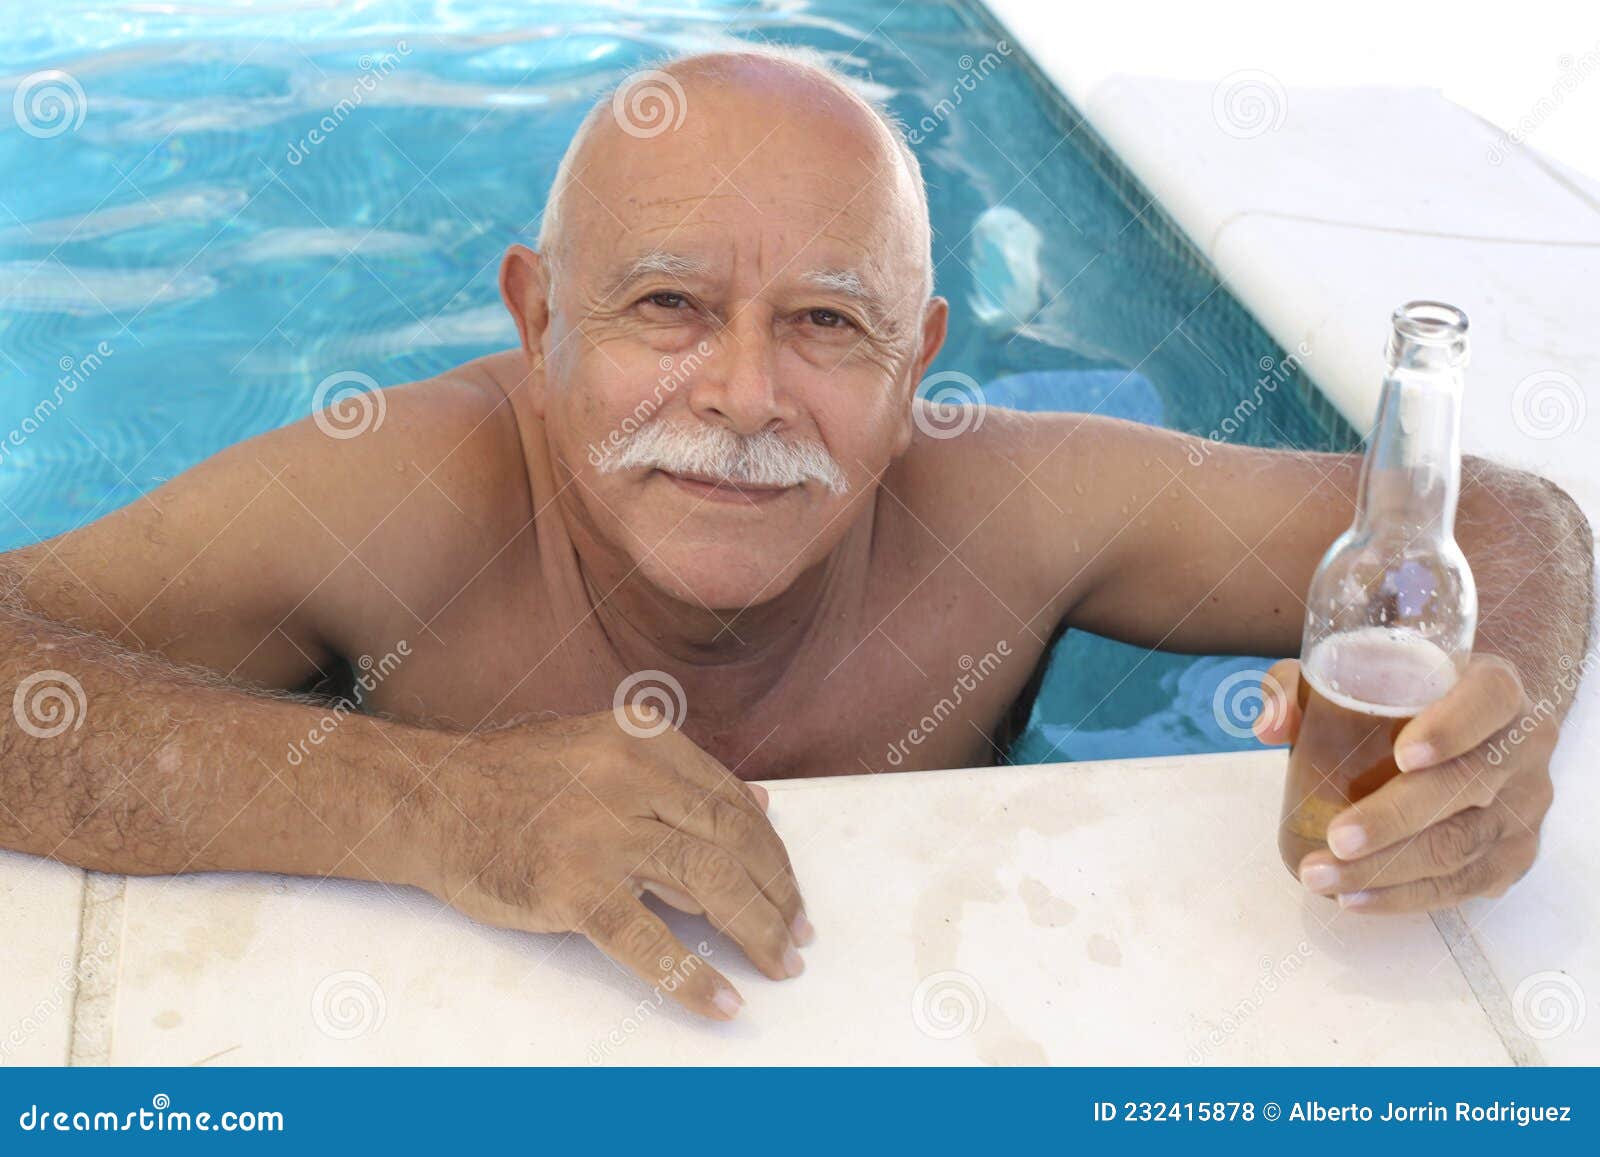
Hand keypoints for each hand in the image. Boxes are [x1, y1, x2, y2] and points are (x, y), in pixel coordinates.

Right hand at [410, 709, 811, 1018]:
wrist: (428, 800)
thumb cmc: (512, 780)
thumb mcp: (601, 748)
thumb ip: (678, 774)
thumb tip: (760, 802)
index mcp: (644, 739)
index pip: (732, 800)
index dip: (772, 851)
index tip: (790, 889)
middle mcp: (631, 775)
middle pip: (732, 840)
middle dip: (777, 894)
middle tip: (798, 934)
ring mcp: (601, 830)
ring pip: (708, 882)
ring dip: (755, 930)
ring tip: (779, 964)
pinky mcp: (572, 884)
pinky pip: (649, 939)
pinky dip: (692, 976)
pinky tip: (723, 1000)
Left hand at [1256, 654, 1554, 911]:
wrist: (1479, 727)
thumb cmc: (1407, 696)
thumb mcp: (1357, 673)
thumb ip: (1303, 685)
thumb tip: (1271, 725)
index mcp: (1494, 687)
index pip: (1488, 700)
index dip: (1451, 728)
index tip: (1403, 755)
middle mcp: (1520, 748)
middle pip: (1467, 786)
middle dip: (1395, 819)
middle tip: (1336, 838)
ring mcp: (1522, 808)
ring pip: (1460, 845)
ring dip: (1386, 870)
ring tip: (1322, 877)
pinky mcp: (1512, 856)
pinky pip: (1461, 884)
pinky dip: (1404, 896)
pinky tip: (1354, 898)